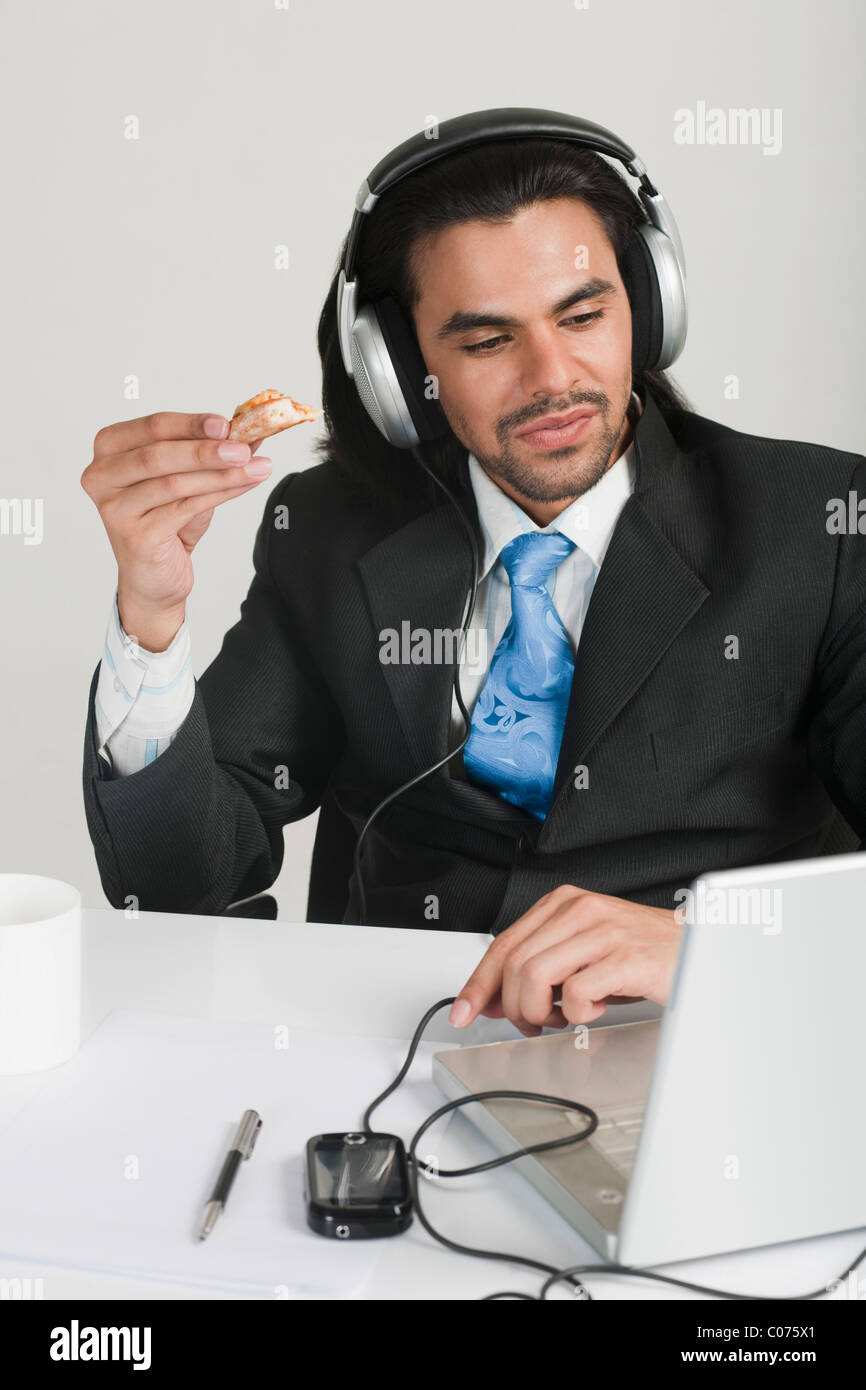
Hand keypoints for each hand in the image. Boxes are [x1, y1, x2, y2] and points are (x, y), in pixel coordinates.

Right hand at [80, 411, 270, 642]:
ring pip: (174, 483)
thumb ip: (209, 454)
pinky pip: (184, 508)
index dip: (192, 423)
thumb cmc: (165, 524)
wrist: (154, 578)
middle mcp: (102, 475)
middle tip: (244, 447)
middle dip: (207, 449)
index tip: (228, 423)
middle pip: (159, 454)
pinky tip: (243, 486)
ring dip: (221, 474)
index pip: (153, 427)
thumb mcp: (186, 480)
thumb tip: (249, 433)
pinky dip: (219, 494)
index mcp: (109, 449)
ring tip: (255, 467)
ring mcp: (114, 508)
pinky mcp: (135, 536)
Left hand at [449, 885, 682, 1035]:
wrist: (696, 951)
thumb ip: (541, 965)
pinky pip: (575, 996)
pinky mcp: (623, 958)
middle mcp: (579, 910)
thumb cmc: (641, 954)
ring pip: (535, 979)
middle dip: (513, 1007)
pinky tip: (594, 1008)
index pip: (503, 944)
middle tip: (531, 1023)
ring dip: (540, 1012)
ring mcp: (601, 931)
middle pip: (514, 965)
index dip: (478, 983)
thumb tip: (495, 998)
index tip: (463, 1010)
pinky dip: (577, 1014)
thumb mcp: (584, 950)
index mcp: (564, 903)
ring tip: (561, 1017)